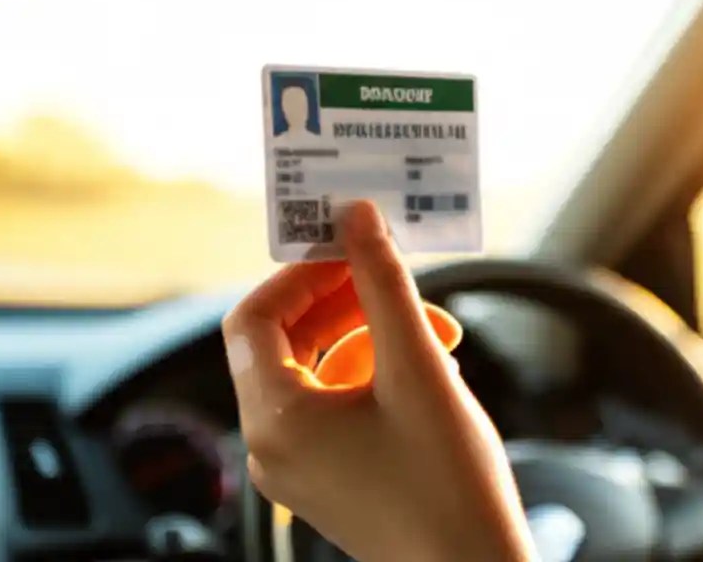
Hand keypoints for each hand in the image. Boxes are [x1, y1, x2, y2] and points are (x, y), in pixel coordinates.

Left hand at [222, 201, 536, 561]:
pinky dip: (376, 377)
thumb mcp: (418, 368)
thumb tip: (357, 218)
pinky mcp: (330, 481)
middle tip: (399, 280)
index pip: (254, 318)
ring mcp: (299, 468)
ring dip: (373, 338)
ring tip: (438, 334)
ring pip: (319, 374)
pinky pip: (335, 408)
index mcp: (275, 419)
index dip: (301, 274)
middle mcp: (272, 446)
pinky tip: (431, 372)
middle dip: (348, 303)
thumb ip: (383, 284)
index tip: (352, 248)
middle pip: (287, 343)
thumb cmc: (448, 484)